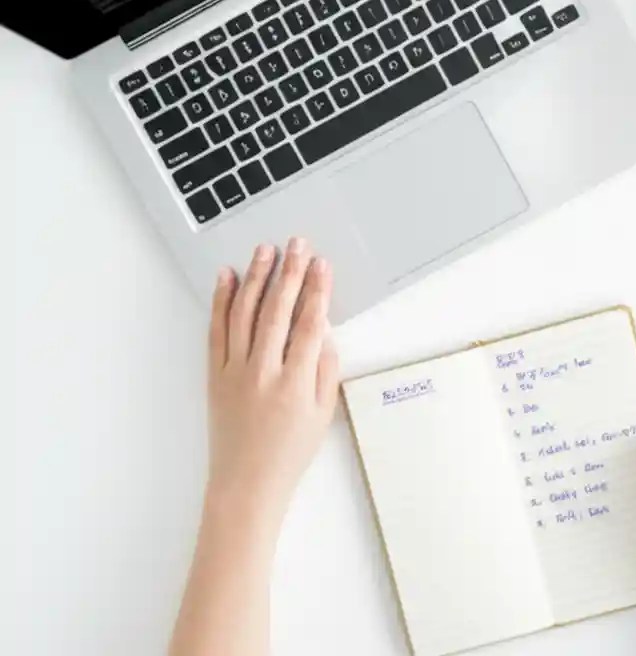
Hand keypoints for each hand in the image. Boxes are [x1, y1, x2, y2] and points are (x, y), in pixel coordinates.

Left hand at [205, 238, 338, 515]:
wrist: (246, 483)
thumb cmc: (289, 453)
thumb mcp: (323, 414)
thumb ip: (327, 370)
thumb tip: (324, 332)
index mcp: (296, 383)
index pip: (310, 324)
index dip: (318, 291)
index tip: (322, 265)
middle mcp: (263, 372)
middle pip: (277, 311)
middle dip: (290, 273)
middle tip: (297, 245)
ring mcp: (235, 371)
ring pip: (244, 313)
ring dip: (256, 278)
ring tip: (265, 251)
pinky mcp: (214, 375)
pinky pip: (216, 330)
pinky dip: (221, 301)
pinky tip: (228, 278)